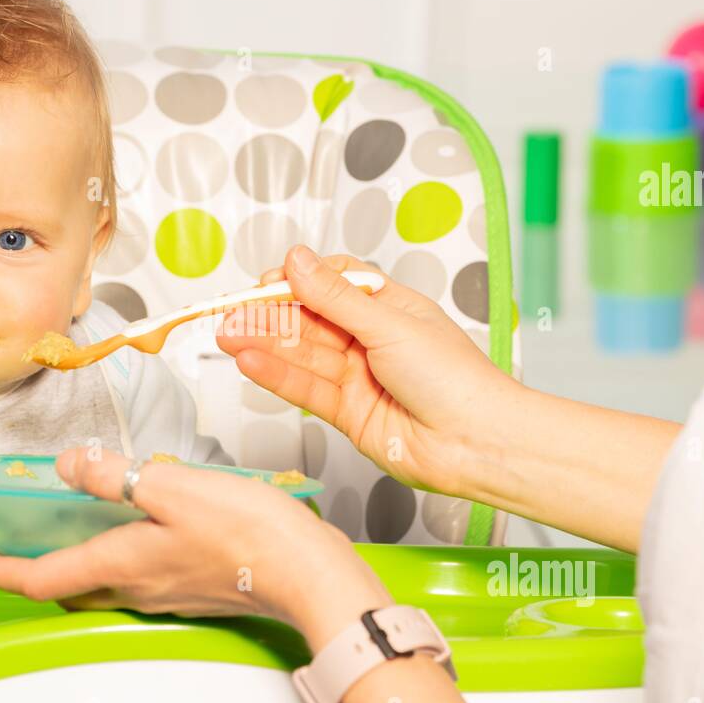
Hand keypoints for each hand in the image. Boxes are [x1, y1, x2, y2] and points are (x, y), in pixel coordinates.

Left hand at [0, 448, 392, 649]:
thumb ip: (113, 474)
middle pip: (67, 585)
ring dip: (73, 560)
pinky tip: (131, 528)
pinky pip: (136, 575)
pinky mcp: (193, 586)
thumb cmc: (249, 532)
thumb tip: (69, 464)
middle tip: (8, 544)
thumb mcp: (170, 487)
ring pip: (102, 581)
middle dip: (31, 568)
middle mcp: (138, 587)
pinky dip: (115, 555)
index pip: (40, 577)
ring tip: (62, 527)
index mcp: (122, 563)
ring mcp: (166, 592)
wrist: (307, 571)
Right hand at [217, 244, 521, 500]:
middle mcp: (371, 342)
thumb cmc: (454, 377)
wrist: (476, 443)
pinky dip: (276, 376)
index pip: (333, 285)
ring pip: (302, 356)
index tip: (267, 281)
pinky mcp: (347, 414)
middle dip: (269, 316)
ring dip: (264, 345)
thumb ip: (335, 297)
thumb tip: (297, 259)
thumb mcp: (389, 324)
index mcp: (390, 308)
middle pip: (310, 322)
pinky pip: (305, 390)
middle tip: (231, 313)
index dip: (298, 283)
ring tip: (228, 335)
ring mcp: (358, 378)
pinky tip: (250, 362)